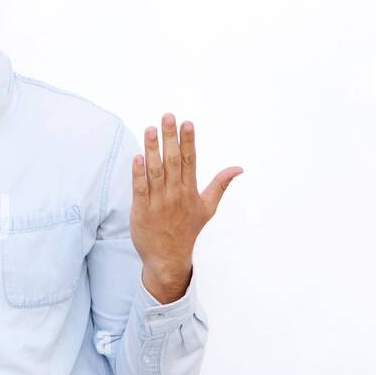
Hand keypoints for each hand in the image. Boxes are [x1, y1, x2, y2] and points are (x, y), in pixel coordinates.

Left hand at [131, 113, 241, 302]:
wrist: (168, 258)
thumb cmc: (187, 230)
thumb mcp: (207, 208)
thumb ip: (220, 185)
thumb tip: (239, 168)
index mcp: (190, 191)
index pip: (189, 161)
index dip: (188, 141)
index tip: (187, 123)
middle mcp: (175, 194)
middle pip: (172, 161)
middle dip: (170, 138)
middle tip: (167, 116)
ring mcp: (158, 202)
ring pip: (155, 172)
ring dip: (153, 150)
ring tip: (151, 129)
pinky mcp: (141, 211)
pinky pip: (140, 189)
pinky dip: (138, 174)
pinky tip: (137, 157)